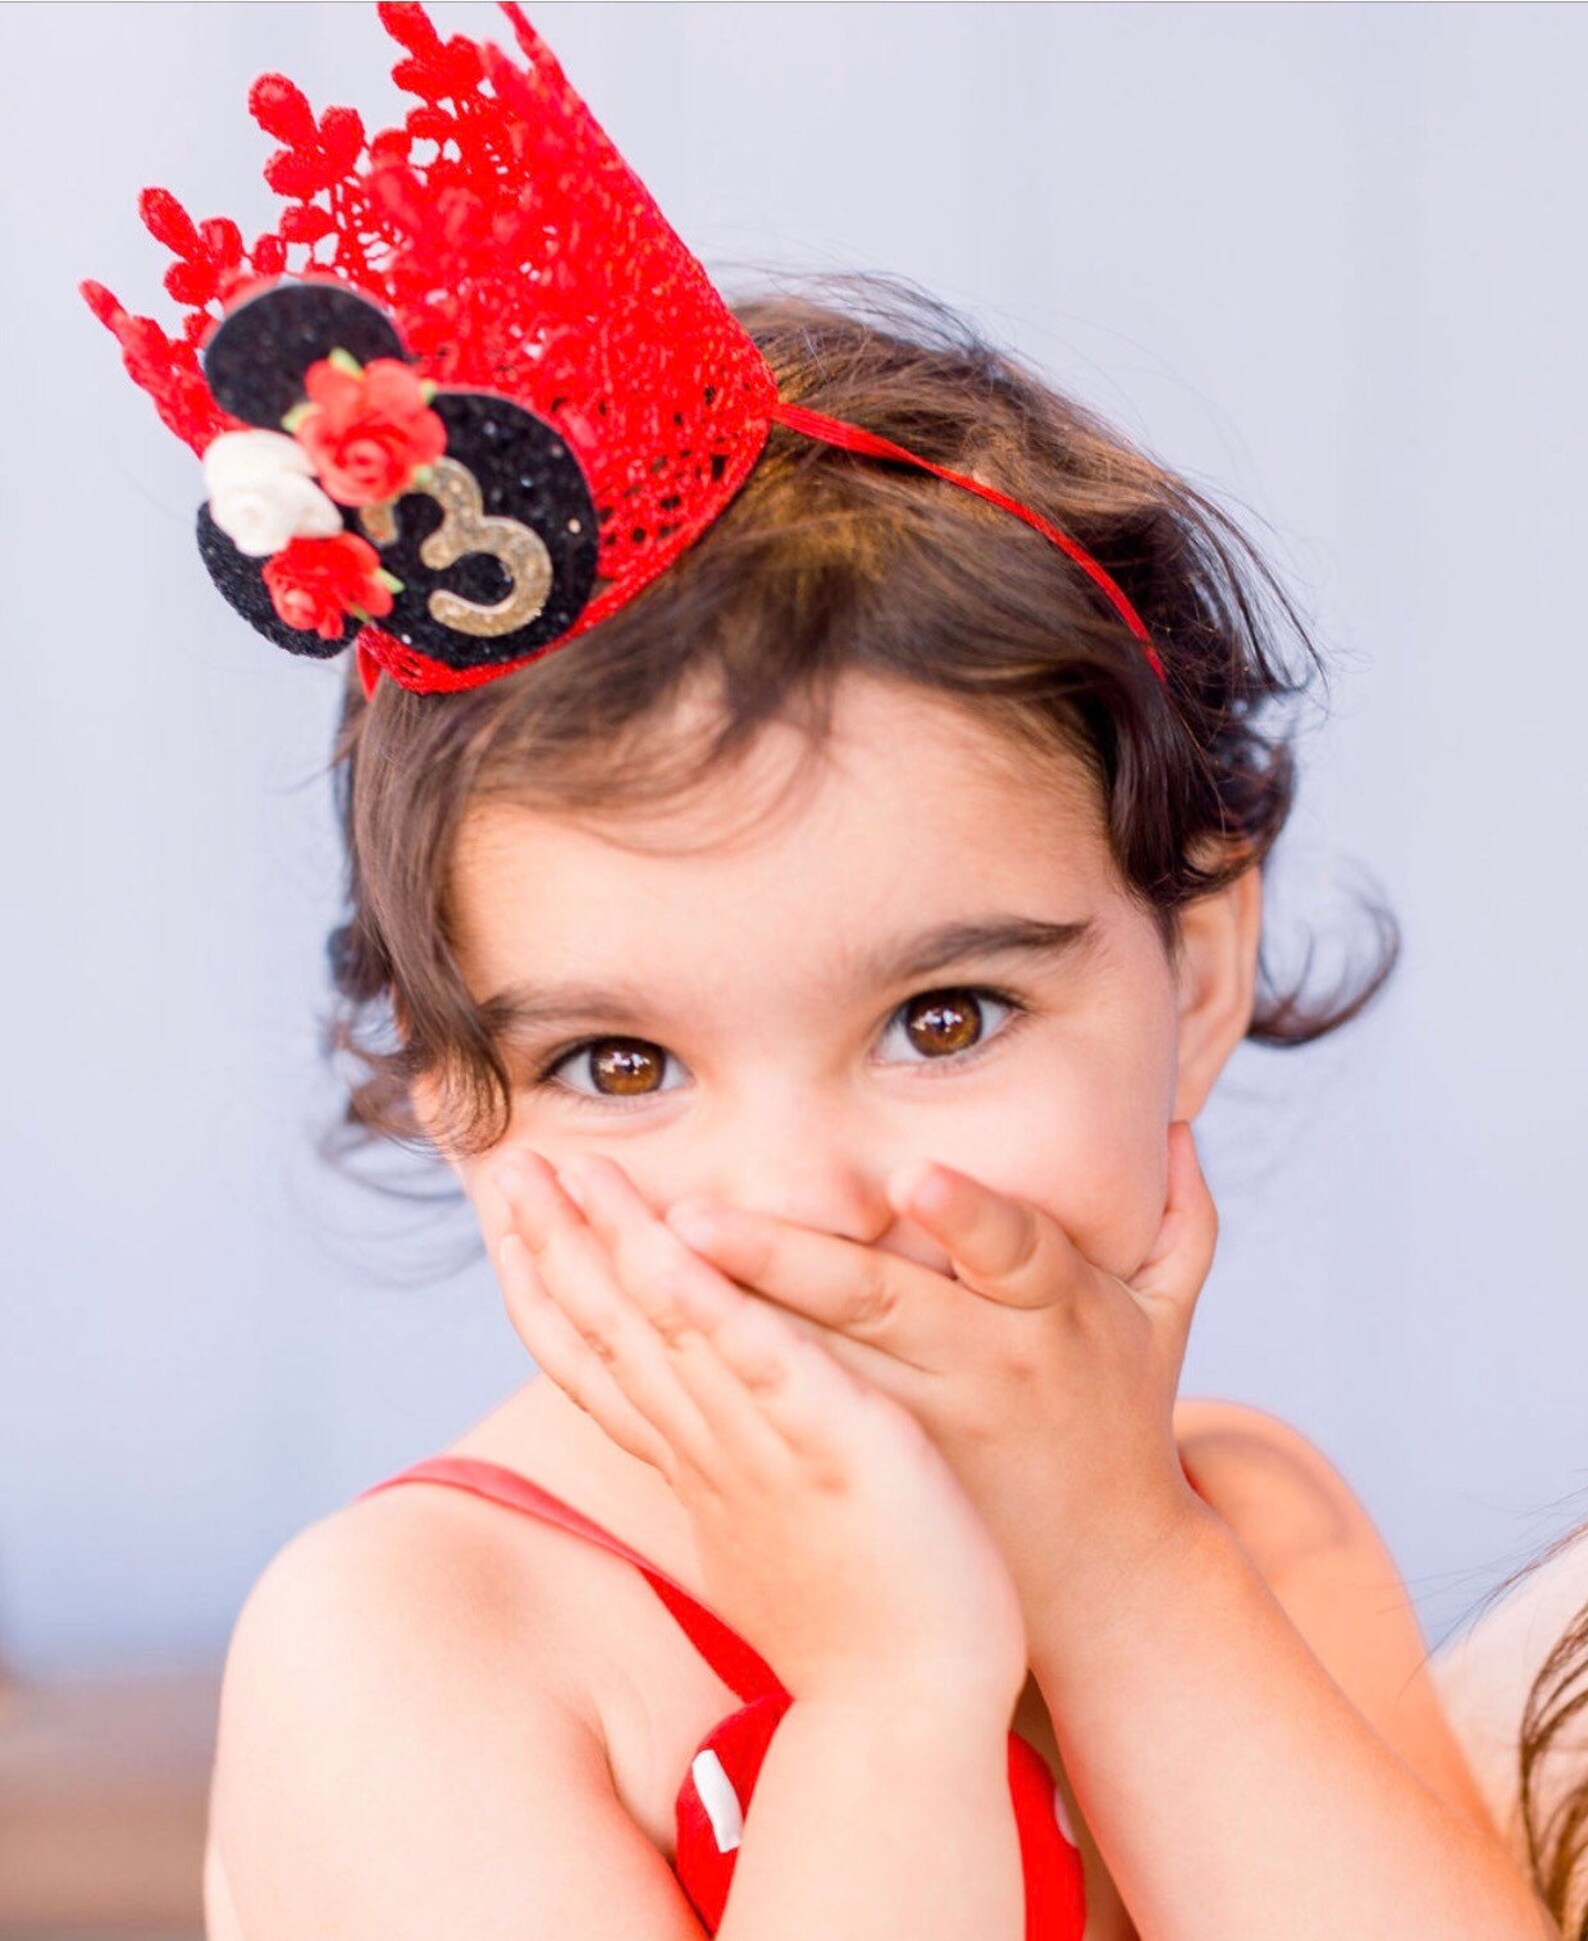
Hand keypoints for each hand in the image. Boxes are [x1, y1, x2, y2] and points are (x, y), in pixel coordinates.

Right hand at [475, 1149, 1029, 1719]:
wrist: (907, 1714)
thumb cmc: (856, 1628)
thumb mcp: (767, 1532)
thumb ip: (727, 1470)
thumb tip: (694, 1445)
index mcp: (695, 1467)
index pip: (601, 1364)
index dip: (548, 1292)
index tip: (511, 1225)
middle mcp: (707, 1449)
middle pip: (610, 1332)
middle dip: (553, 1245)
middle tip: (506, 1166)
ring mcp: (761, 1444)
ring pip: (664, 1325)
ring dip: (608, 1242)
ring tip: (564, 1167)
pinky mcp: (829, 1438)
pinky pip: (756, 1352)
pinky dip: (704, 1291)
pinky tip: (666, 1233)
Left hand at [657, 1121, 1217, 1622]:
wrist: (1094, 1584)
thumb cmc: (1120, 1426)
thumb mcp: (1166, 1327)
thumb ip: (1181, 1224)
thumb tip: (1183, 1126)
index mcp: (1047, 1317)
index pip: (1018, 1255)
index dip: (973, 1219)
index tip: (921, 1178)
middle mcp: (970, 1365)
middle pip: (875, 1305)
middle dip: (786, 1258)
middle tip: (696, 1217)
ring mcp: (905, 1422)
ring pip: (802, 1357)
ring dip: (716, 1307)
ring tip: (635, 1252)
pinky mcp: (858, 1462)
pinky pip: (772, 1408)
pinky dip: (705, 1368)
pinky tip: (633, 1320)